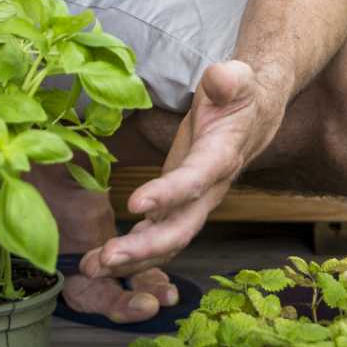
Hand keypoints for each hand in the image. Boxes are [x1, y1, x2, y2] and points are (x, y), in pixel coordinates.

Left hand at [79, 59, 285, 280]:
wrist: (253, 116)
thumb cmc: (239, 95)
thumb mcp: (238, 78)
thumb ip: (229, 79)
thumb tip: (221, 79)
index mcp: (221, 156)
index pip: (196, 179)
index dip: (169, 194)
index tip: (134, 203)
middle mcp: (209, 190)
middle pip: (181, 227)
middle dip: (145, 247)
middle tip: (108, 257)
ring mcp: (194, 203)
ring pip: (167, 241)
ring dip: (132, 260)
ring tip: (93, 268)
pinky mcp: (179, 205)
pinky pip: (157, 236)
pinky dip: (132, 253)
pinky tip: (103, 261)